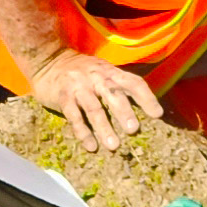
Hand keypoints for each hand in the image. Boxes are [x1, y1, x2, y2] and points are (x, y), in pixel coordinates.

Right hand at [28, 52, 164, 152]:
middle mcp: (96, 77)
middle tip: (133, 130)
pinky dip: (83, 132)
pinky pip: (74, 116)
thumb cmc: (82, 71)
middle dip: (124, 111)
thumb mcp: (102, 71)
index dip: (146, 98)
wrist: (48, 59)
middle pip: (113, 94)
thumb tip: (144, 108)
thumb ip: (119, 85)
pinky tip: (91, 146)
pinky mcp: (62, 97)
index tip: (157, 115)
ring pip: (93, 108)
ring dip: (104, 127)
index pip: (132, 82)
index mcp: (110, 72)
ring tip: (114, 146)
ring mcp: (78, 86)